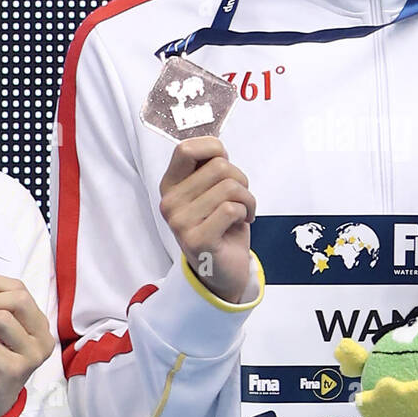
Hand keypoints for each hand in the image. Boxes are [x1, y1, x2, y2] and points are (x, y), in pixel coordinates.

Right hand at [159, 137, 255, 304]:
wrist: (222, 270)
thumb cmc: (220, 225)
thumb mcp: (210, 192)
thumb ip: (208, 169)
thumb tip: (216, 146)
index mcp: (170, 185)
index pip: (185, 149)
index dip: (214, 149)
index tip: (225, 164)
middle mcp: (170, 202)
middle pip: (219, 167)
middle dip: (241, 179)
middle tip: (241, 198)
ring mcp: (180, 223)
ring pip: (229, 187)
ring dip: (247, 198)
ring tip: (244, 211)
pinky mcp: (197, 240)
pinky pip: (231, 209)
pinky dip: (246, 212)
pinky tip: (242, 222)